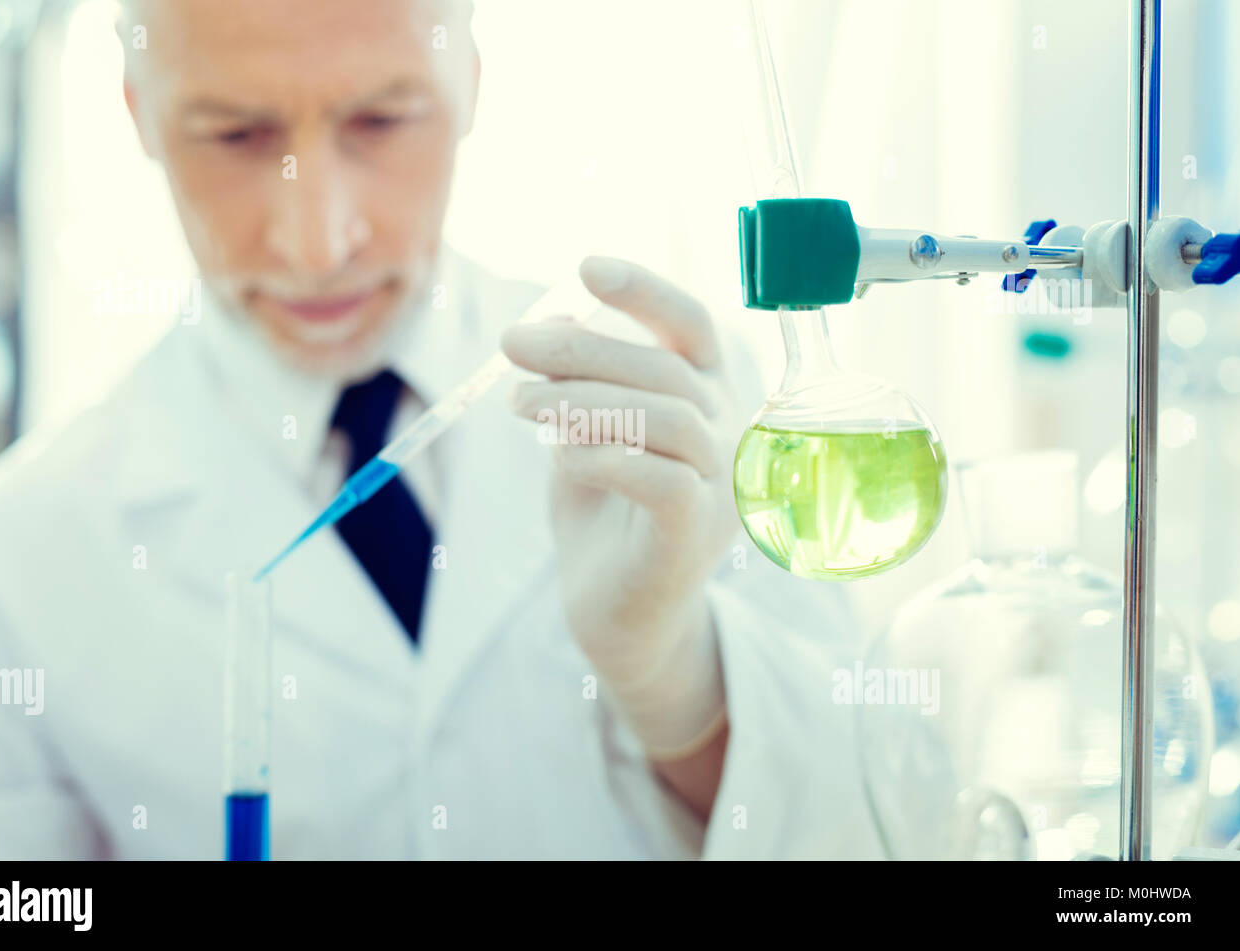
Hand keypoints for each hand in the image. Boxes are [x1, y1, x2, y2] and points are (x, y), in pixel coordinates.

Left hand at [502, 256, 741, 757]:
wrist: (618, 613)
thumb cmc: (603, 515)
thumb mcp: (584, 433)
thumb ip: (581, 383)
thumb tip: (556, 319)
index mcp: (706, 397)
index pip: (692, 327)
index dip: (644, 292)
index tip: (586, 267)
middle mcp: (727, 433)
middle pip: (664, 366)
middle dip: (580, 347)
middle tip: (511, 345)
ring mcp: (721, 486)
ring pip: (664, 415)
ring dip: (581, 400)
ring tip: (518, 402)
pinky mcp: (697, 533)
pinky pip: (659, 477)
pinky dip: (601, 456)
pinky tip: (559, 456)